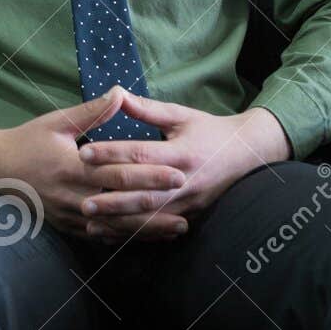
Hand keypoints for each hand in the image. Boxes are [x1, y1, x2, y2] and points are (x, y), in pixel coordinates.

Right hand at [0, 84, 189, 240]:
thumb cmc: (26, 141)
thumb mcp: (56, 121)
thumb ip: (92, 112)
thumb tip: (121, 92)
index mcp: (72, 168)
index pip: (119, 173)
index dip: (150, 174)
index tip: (177, 172)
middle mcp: (73, 197)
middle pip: (123, 203)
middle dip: (158, 203)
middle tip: (188, 199)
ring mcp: (70, 217)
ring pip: (117, 227)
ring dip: (150, 228)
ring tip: (180, 227)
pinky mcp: (68, 228)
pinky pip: (102, 237)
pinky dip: (128, 239)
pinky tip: (148, 238)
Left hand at [78, 87, 291, 241]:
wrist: (247, 155)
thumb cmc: (209, 131)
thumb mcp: (181, 115)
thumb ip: (147, 108)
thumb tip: (115, 93)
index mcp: (181, 152)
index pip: (141, 154)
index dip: (111, 154)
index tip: (84, 153)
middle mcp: (185, 181)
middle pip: (144, 194)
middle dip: (112, 200)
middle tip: (83, 202)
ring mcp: (189, 203)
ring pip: (150, 218)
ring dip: (120, 223)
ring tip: (91, 224)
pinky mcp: (190, 216)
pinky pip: (159, 229)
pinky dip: (135, 234)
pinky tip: (113, 236)